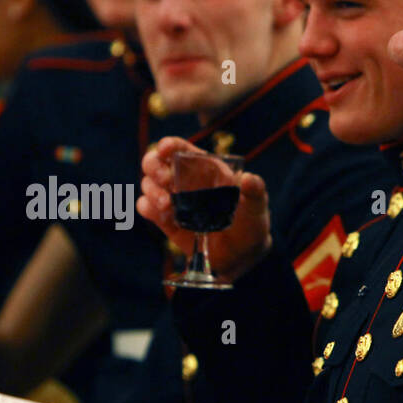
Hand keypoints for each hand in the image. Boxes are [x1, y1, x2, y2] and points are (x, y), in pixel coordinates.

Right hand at [136, 136, 273, 281]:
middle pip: (154, 162)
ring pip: (147, 184)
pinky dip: (148, 208)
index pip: (180, 149)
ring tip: (168, 205)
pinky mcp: (164, 220)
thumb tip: (249, 179)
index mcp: (204, 168)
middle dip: (154, 167)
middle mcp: (183, 180)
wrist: (239, 258)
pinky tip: (164, 216)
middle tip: (165, 181)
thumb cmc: (250, 225)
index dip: (169, 145)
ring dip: (152, 191)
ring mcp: (172, 200)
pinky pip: (146, 207)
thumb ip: (255, 192)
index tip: (166, 149)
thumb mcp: (257, 208)